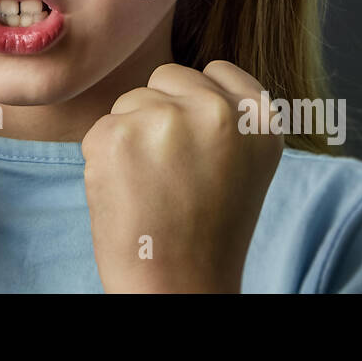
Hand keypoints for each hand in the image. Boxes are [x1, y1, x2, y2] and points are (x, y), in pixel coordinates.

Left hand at [81, 60, 282, 292]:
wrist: (180, 288)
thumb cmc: (207, 230)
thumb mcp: (246, 162)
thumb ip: (228, 114)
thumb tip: (184, 79)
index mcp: (261, 117)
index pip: (215, 71)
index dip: (196, 106)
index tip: (199, 149)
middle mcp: (219, 111)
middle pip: (167, 77)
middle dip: (161, 114)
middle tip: (173, 174)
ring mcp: (167, 119)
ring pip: (130, 101)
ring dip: (132, 136)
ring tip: (152, 187)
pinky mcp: (118, 135)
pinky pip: (100, 128)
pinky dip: (104, 159)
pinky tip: (128, 195)